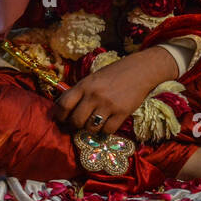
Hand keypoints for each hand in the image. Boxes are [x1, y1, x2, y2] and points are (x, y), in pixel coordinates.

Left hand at [53, 47, 176, 136]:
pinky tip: (106, 124)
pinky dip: (105, 130)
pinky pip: (108, 130)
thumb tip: (62, 107)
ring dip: (90, 128)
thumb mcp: (92, 78)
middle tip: (78, 125)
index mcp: (84, 85)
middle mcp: (94, 95)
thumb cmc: (113, 73)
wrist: (140, 70)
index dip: (59, 116)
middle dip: (74, 125)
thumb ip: (79, 91)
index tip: (60, 120)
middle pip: (76, 120)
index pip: (64, 104)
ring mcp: (108, 105)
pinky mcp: (122, 112)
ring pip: (91, 127)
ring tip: (93, 124)